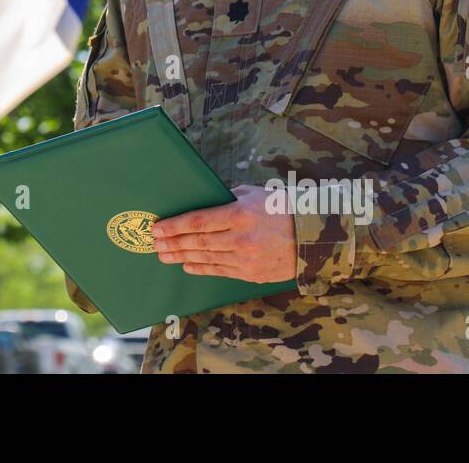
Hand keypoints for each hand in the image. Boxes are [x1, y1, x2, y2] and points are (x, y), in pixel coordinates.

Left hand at [152, 184, 296, 282]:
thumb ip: (227, 199)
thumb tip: (203, 202)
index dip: (174, 226)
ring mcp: (247, 259)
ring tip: (165, 256)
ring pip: (206, 259)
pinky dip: (202, 269)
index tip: (157, 228)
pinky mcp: (252, 274)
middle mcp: (241, 239)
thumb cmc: (281, 207)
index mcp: (240, 214)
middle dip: (173, 244)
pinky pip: (220, 272)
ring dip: (182, 258)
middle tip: (155, 245)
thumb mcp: (253, 193)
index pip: (198, 222)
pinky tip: (187, 266)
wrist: (314, 235)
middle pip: (198, 243)